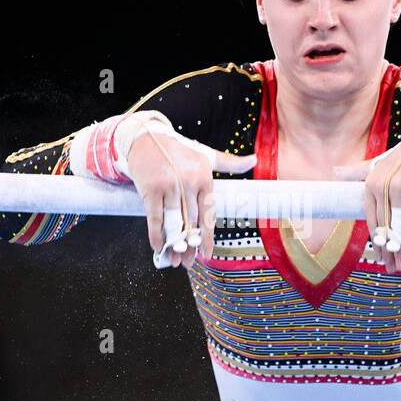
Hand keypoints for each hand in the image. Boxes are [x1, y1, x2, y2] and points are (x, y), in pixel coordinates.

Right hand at [125, 129, 256, 268]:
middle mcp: (188, 182)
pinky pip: (154, 217)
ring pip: (173, 223)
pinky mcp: (150, 189)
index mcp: (204, 177)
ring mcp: (169, 186)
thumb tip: (254, 159)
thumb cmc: (178, 150)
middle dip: (190, 246)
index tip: (207, 254)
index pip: (208, 213)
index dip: (207, 237)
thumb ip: (229, 162)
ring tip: (175, 261)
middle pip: (191, 222)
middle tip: (189, 263)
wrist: (146, 138)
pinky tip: (159, 248)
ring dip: (174, 246)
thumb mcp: (206, 155)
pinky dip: (156, 235)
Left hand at [332, 125, 400, 273]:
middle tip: (392, 268)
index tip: (380, 256)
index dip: (376, 240)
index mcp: (371, 183)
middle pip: (384, 225)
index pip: (371, 218)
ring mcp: (399, 188)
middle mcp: (382, 186)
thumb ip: (358, 171)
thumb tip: (334, 172)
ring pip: (400, 224)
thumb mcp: (379, 164)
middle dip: (388, 249)